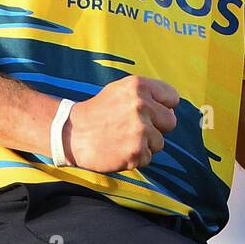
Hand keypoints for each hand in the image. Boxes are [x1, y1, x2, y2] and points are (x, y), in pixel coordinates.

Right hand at [64, 75, 178, 172]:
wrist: (72, 133)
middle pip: (171, 122)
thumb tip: (172, 105)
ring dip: (145, 145)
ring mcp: (140, 129)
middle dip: (157, 128)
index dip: (164, 107)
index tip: (151, 113)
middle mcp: (141, 105)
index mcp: (139, 86)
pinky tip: (119, 149)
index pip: (172, 98)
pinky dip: (136, 158)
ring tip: (124, 139)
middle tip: (136, 129)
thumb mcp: (121, 90)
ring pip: (160, 143)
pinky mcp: (136, 151)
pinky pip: (148, 158)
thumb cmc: (99, 111)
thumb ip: (147, 93)